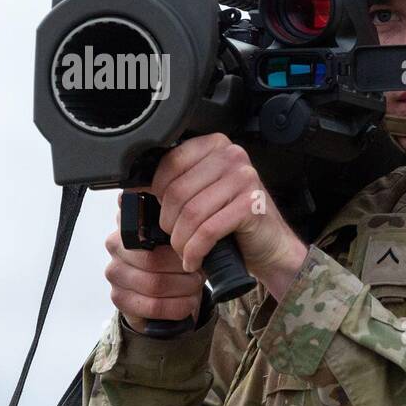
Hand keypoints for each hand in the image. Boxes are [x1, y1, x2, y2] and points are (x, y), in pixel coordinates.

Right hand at [105, 210, 205, 333]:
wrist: (167, 290)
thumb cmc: (175, 259)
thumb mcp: (181, 240)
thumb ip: (183, 230)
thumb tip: (193, 233)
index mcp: (132, 224)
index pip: (154, 233)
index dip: (179, 247)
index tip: (194, 253)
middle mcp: (116, 246)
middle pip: (154, 261)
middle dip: (184, 270)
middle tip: (199, 273)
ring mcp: (114, 273)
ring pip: (155, 285)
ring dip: (184, 288)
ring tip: (194, 286)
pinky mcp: (119, 298)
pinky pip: (153, 306)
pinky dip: (178, 306)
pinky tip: (188, 302)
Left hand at [148, 134, 307, 298]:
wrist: (269, 245)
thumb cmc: (234, 221)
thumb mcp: (203, 193)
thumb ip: (178, 183)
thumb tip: (135, 185)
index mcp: (215, 146)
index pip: (170, 162)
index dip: (157, 193)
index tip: (161, 212)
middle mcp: (232, 156)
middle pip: (177, 191)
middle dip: (168, 223)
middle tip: (174, 238)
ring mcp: (245, 179)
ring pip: (191, 213)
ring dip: (181, 241)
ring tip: (184, 252)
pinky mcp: (251, 205)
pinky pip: (208, 230)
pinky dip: (196, 251)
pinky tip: (195, 260)